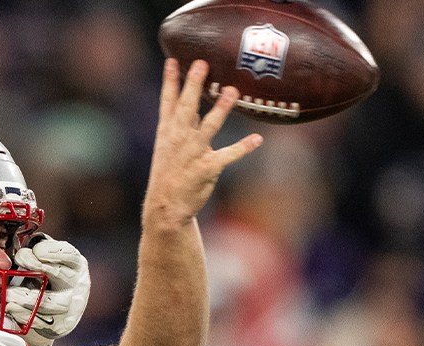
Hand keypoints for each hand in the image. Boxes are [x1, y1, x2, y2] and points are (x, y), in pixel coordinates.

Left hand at [6, 234, 90, 345]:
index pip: (69, 255)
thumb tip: (16, 241)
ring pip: (50, 303)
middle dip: (37, 265)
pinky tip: (11, 308)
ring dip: (26, 297)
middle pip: (60, 275)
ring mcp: (70, 307)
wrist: (52, 312)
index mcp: (75, 264)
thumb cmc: (45, 276)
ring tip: (8, 294)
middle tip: (18, 259)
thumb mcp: (45, 259)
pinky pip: (41, 321)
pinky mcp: (59, 326)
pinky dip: (23, 314)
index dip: (52, 251)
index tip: (34, 249)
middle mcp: (77, 285)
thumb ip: (36, 248)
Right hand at [143, 59, 262, 224]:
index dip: (170, 81)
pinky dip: (243, 147)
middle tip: (201, 64)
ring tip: (232, 91)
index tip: (173, 60)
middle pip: (187, 107)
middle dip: (193, 85)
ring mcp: (193, 153)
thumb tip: (193, 104)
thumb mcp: (167, 147)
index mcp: (167, 132)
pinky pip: (228, 155)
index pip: (167, 102)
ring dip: (221, 109)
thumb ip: (181, 125)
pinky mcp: (207, 168)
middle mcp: (179, 139)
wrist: (165, 206)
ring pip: (209, 127)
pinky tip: (257, 139)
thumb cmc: (169, 174)